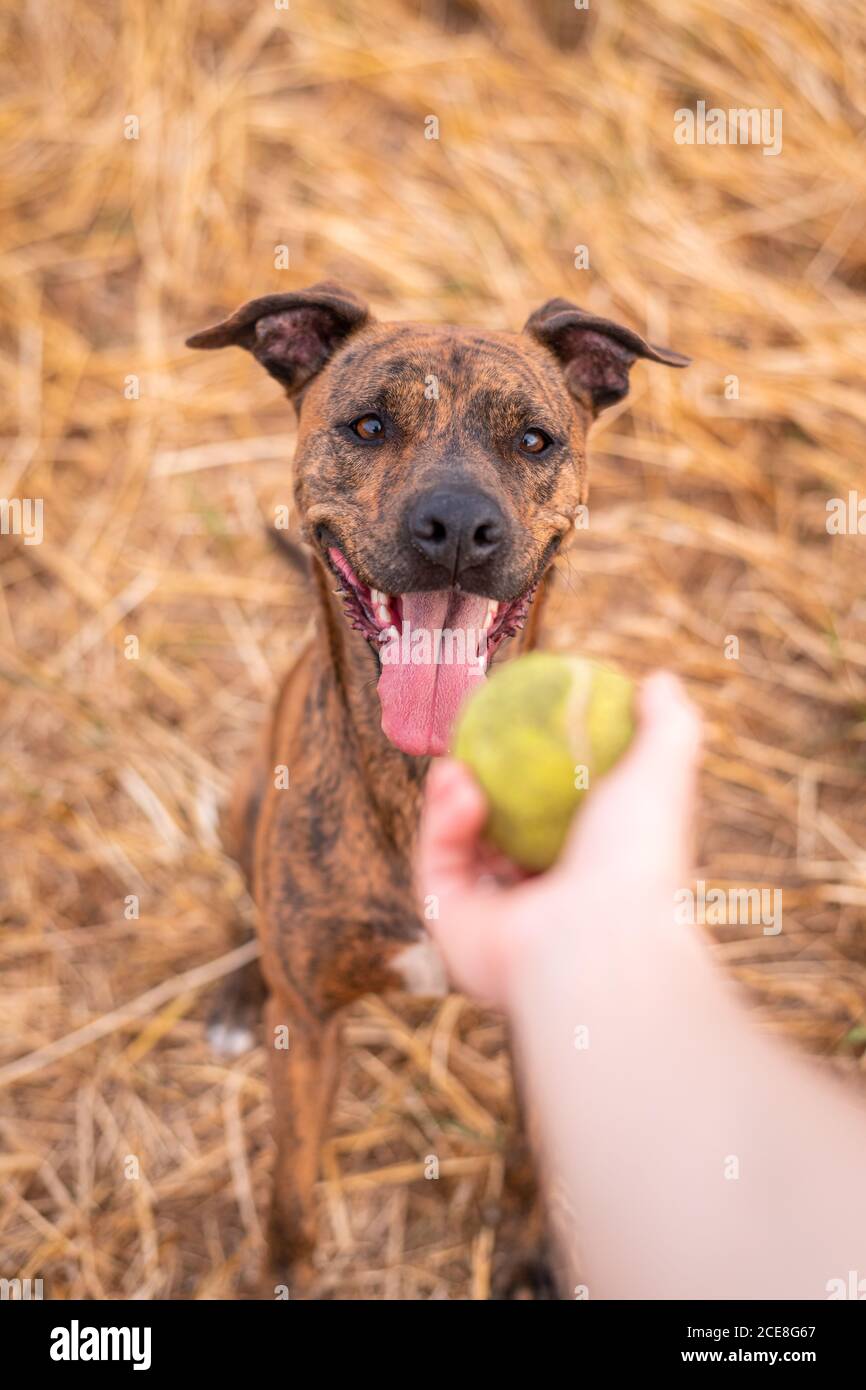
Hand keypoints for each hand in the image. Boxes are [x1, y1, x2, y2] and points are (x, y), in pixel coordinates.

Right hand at [416, 672, 701, 1011]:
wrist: (599, 943)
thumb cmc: (639, 859)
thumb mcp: (662, 772)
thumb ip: (667, 724)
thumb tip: (658, 681)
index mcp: (593, 870)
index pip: (557, 814)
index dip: (534, 768)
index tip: (521, 721)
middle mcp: (546, 899)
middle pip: (500, 829)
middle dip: (480, 780)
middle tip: (471, 737)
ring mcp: (498, 918)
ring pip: (460, 846)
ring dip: (453, 796)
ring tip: (458, 765)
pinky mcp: (456, 930)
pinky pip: (438, 865)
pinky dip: (440, 823)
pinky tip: (457, 787)